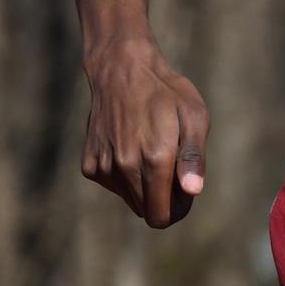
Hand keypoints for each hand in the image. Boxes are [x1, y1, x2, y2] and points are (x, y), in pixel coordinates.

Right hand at [81, 36, 208, 227]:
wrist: (122, 69)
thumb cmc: (166, 92)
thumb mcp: (194, 116)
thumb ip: (194, 157)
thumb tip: (193, 191)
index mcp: (154, 159)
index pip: (162, 217)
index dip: (178, 209)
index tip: (184, 189)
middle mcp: (125, 167)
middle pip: (146, 212)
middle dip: (163, 198)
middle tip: (171, 166)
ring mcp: (104, 166)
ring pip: (130, 199)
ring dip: (143, 185)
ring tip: (150, 149)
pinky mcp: (90, 164)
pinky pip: (113, 185)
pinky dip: (124, 174)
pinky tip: (129, 145)